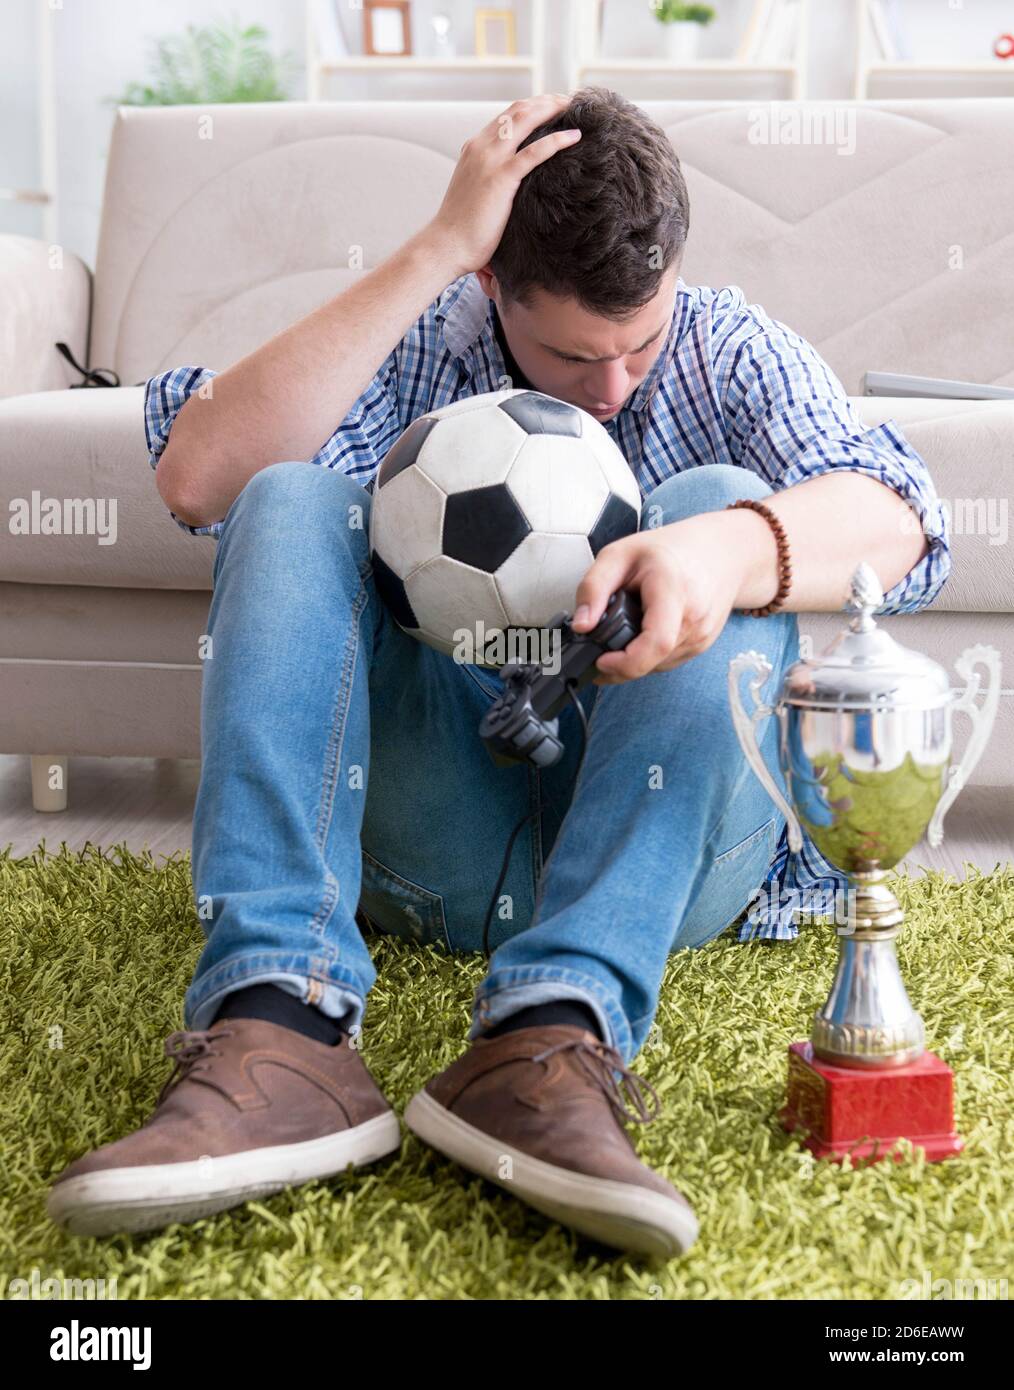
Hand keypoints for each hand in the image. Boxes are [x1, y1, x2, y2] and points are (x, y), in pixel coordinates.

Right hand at [425, 94, 581, 278]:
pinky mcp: (501, 178)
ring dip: (553, 109)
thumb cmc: (462, 229)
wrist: (446, 246)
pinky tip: (575, 136)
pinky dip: (557, 140)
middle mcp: (481, 146)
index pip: (507, 116)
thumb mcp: (474, 192)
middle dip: (546, 101)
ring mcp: (490, 160)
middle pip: (518, 110)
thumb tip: (509, 184)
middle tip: (570, 102)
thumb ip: (489, 178)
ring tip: (575, 109)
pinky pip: (535, 152)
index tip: (553, 107)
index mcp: (474, 148)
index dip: (532, 107)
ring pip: (526, 120)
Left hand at [571, 512, 768, 684]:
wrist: (721, 552)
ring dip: (633, 660)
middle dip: (620, 663)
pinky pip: (667, 662)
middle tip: (599, 649)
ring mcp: (702, 635)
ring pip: (657, 666)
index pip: (657, 642)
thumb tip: (581, 625)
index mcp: (673, 590)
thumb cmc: (670, 549)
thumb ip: (594, 587)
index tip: (601, 659)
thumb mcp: (620, 554)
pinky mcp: (702, 645)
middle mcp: (694, 618)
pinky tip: (641, 634)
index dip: (626, 662)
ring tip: (621, 634)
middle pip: (652, 661)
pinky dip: (648, 656)